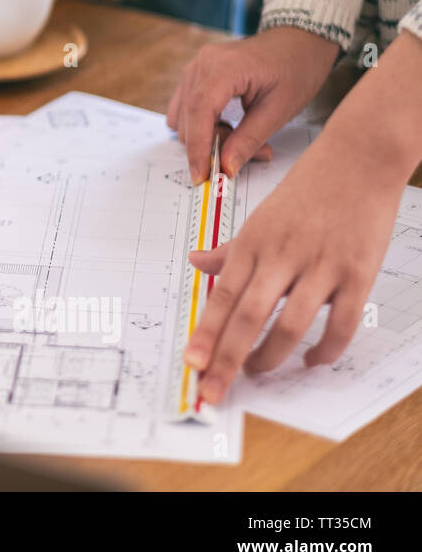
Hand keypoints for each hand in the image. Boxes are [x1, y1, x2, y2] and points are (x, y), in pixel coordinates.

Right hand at [168, 27, 339, 183]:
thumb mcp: (279, 110)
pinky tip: (226, 126)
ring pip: (184, 115)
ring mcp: (196, 66)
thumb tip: (226, 168)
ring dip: (206, 136)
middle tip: (243, 157)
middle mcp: (203, 63)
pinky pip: (186, 106)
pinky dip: (201, 124)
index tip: (202, 176)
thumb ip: (249, 140)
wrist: (300, 40)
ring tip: (239, 137)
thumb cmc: (296, 68)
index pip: (200, 112)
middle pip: (189, 117)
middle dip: (210, 145)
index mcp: (225, 67)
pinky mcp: (196, 73)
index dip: (197, 148)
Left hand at [183, 105, 401, 402]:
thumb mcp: (260, 216)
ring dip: (271, 358)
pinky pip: (341, 324)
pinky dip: (326, 350)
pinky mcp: (358, 273)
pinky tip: (312, 361)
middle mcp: (282, 256)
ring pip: (291, 326)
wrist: (358, 159)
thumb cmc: (307, 189)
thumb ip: (231, 249)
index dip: (206, 335)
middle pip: (248, 319)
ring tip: (257, 372)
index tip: (192, 365)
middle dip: (228, 361)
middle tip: (214, 392)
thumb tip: (195, 263)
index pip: (222, 297)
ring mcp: (321, 266)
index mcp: (253, 243)